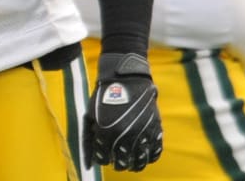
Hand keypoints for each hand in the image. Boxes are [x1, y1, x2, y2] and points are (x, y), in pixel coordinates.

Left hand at [84, 52, 162, 170]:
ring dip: (135, 165)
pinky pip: (156, 151)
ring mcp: (142, 133)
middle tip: (117, 163)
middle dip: (118, 164)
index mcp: (106, 131)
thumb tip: (89, 158)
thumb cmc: (103, 96)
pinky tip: (145, 156)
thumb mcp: (90, 114)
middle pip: (123, 162)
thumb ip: (89, 137)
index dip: (102, 159)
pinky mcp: (155, 128)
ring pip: (140, 160)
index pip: (104, 157)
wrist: (125, 79)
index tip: (104, 157)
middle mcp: (125, 135)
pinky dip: (150, 157)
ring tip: (131, 164)